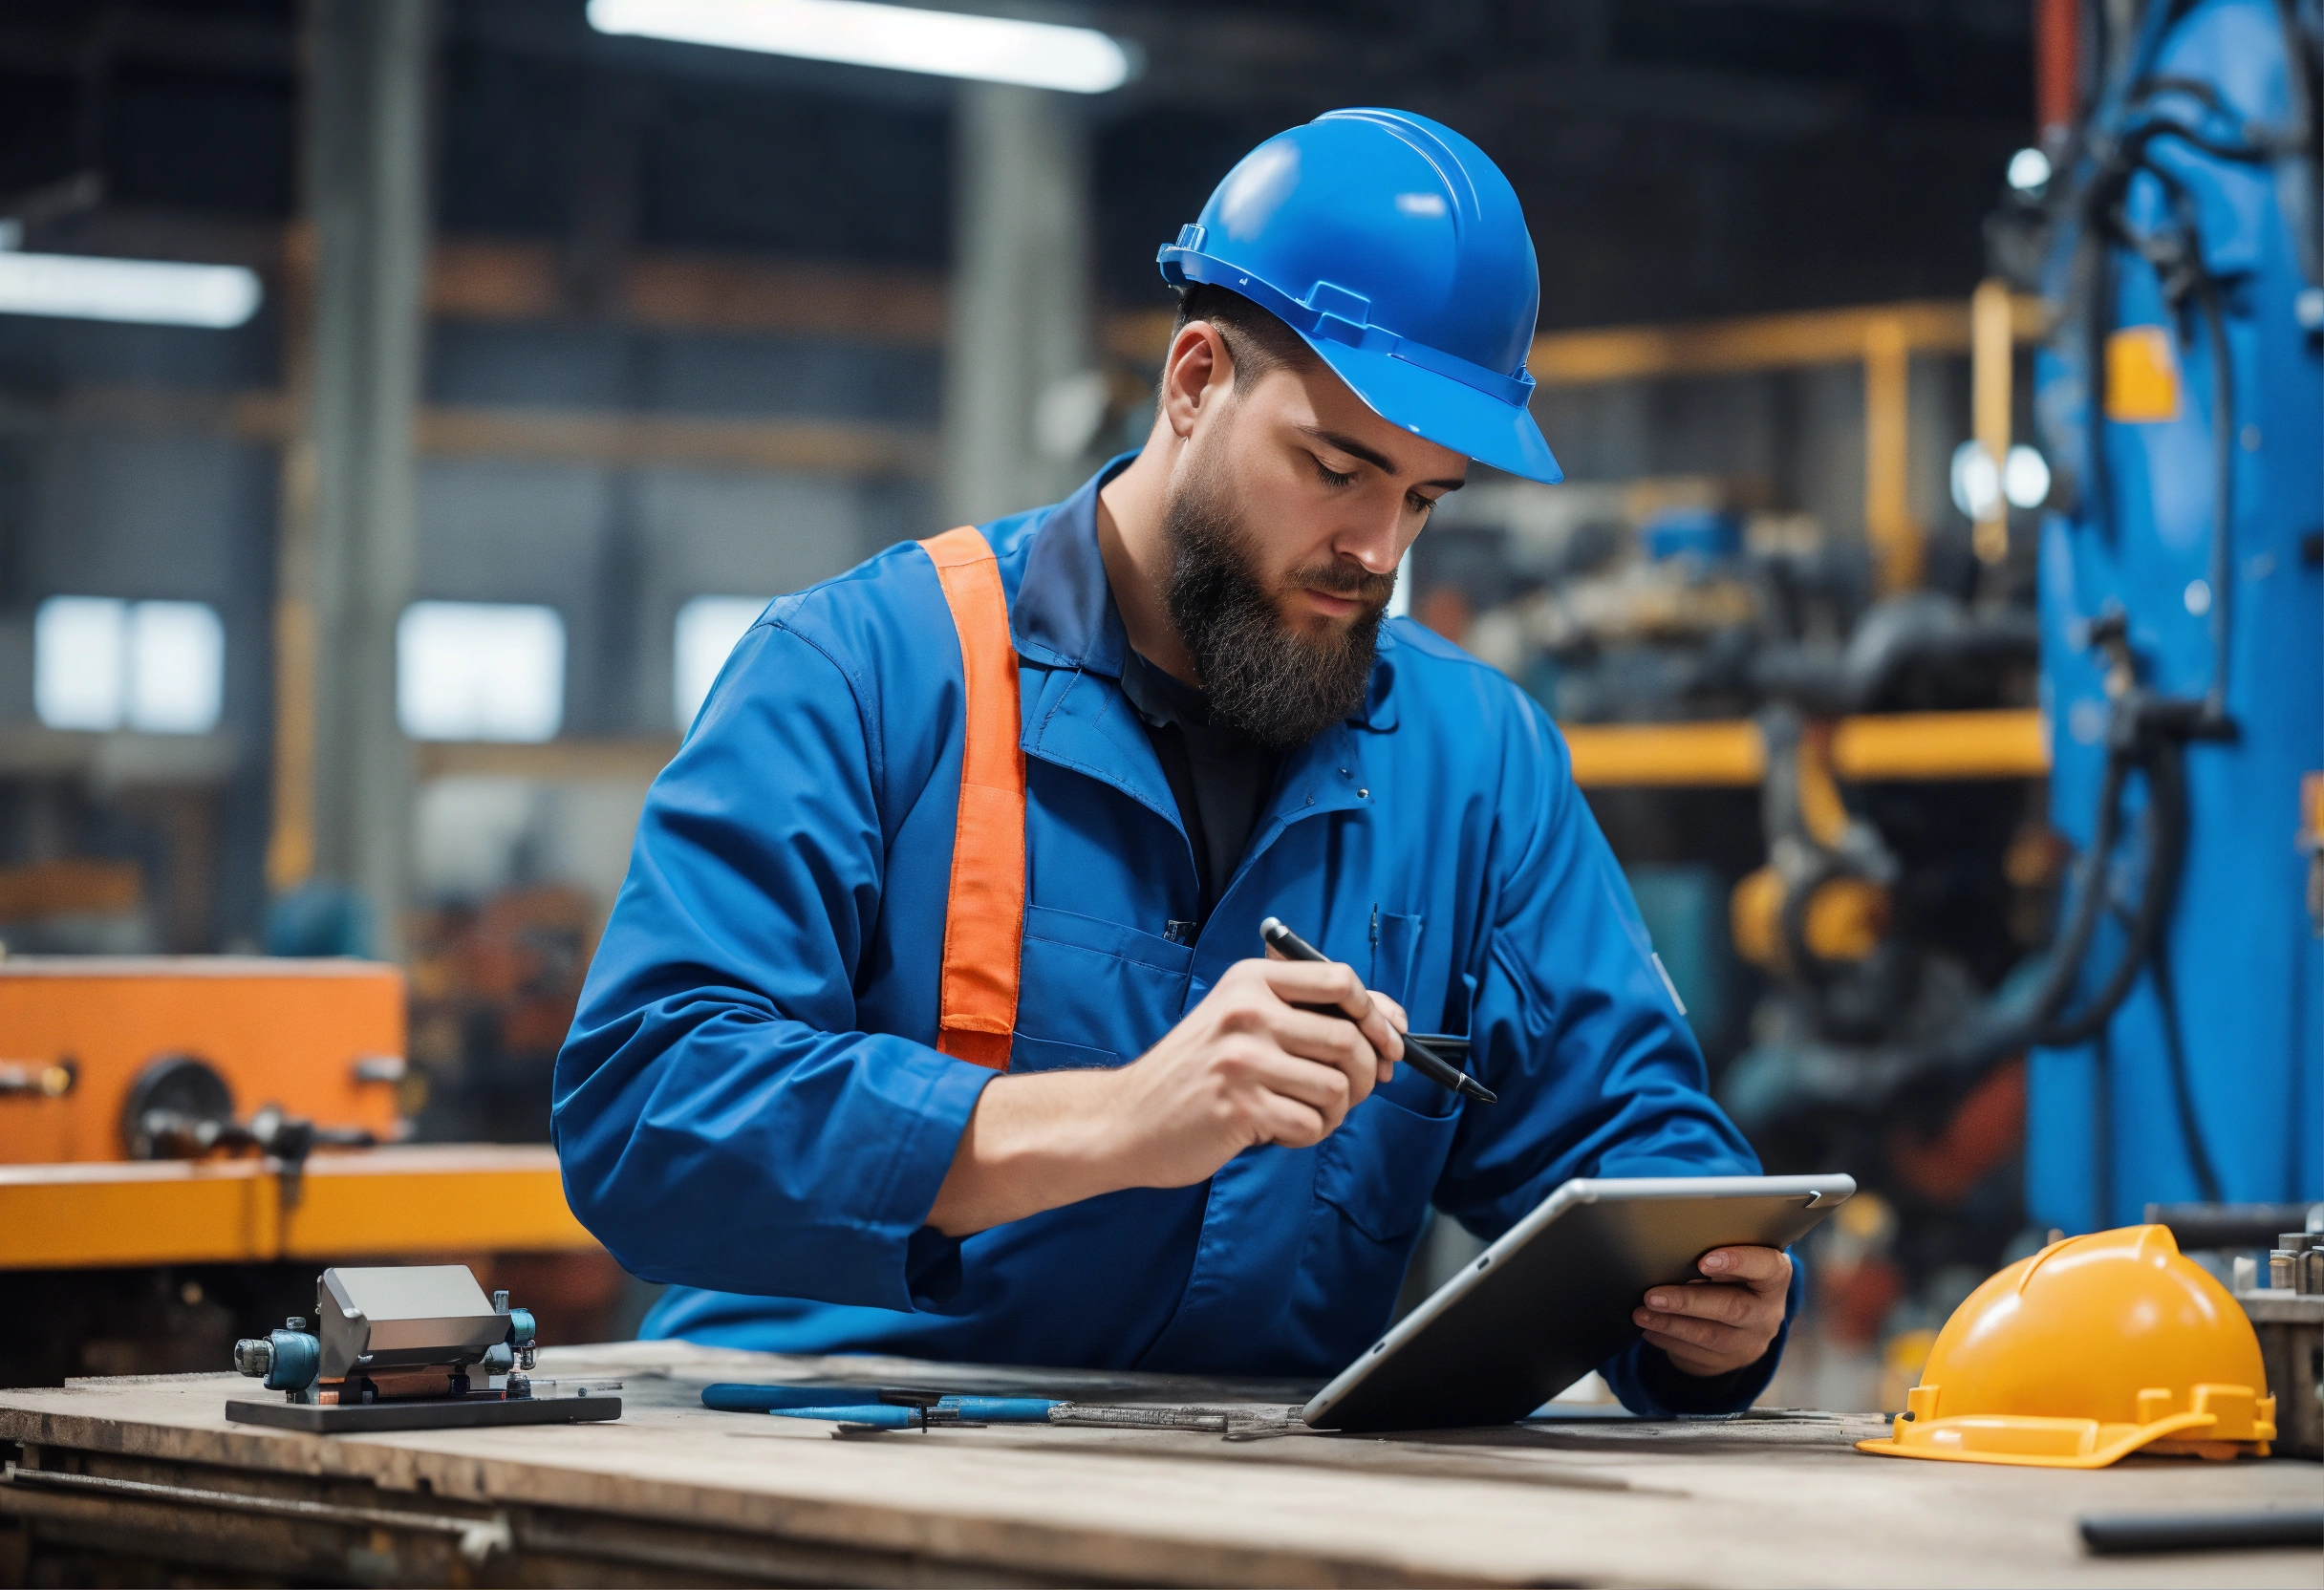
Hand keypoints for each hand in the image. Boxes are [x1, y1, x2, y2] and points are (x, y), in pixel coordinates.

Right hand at [925, 955, 1404, 1235]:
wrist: (1128, 1119)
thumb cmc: (1195, 1072)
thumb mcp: (1239, 1018)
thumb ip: (1304, 1013)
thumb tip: (1390, 1020)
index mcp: (1251, 981)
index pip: (1340, 980)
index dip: (1378, 1014)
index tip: (1389, 1042)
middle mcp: (1247, 1012)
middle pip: (1349, 1040)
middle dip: (1366, 1075)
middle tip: (1353, 1091)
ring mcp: (1243, 1060)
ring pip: (1336, 1088)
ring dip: (1335, 1112)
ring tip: (1305, 1113)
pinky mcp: (1240, 1107)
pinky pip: (1311, 1125)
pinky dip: (1308, 1135)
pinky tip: (1281, 1131)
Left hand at [1633, 1246, 1790, 1377]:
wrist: (1740, 1322)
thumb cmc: (1730, 1276)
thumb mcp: (1734, 1262)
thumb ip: (1715, 1255)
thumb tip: (1671, 1249)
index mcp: (1775, 1277)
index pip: (1767, 1267)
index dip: (1738, 1262)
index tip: (1703, 1261)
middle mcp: (1769, 1312)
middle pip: (1733, 1308)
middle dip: (1688, 1301)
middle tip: (1652, 1296)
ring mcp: (1751, 1341)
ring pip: (1711, 1336)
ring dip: (1671, 1324)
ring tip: (1641, 1313)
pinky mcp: (1730, 1362)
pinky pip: (1697, 1355)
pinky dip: (1668, 1340)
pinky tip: (1649, 1329)